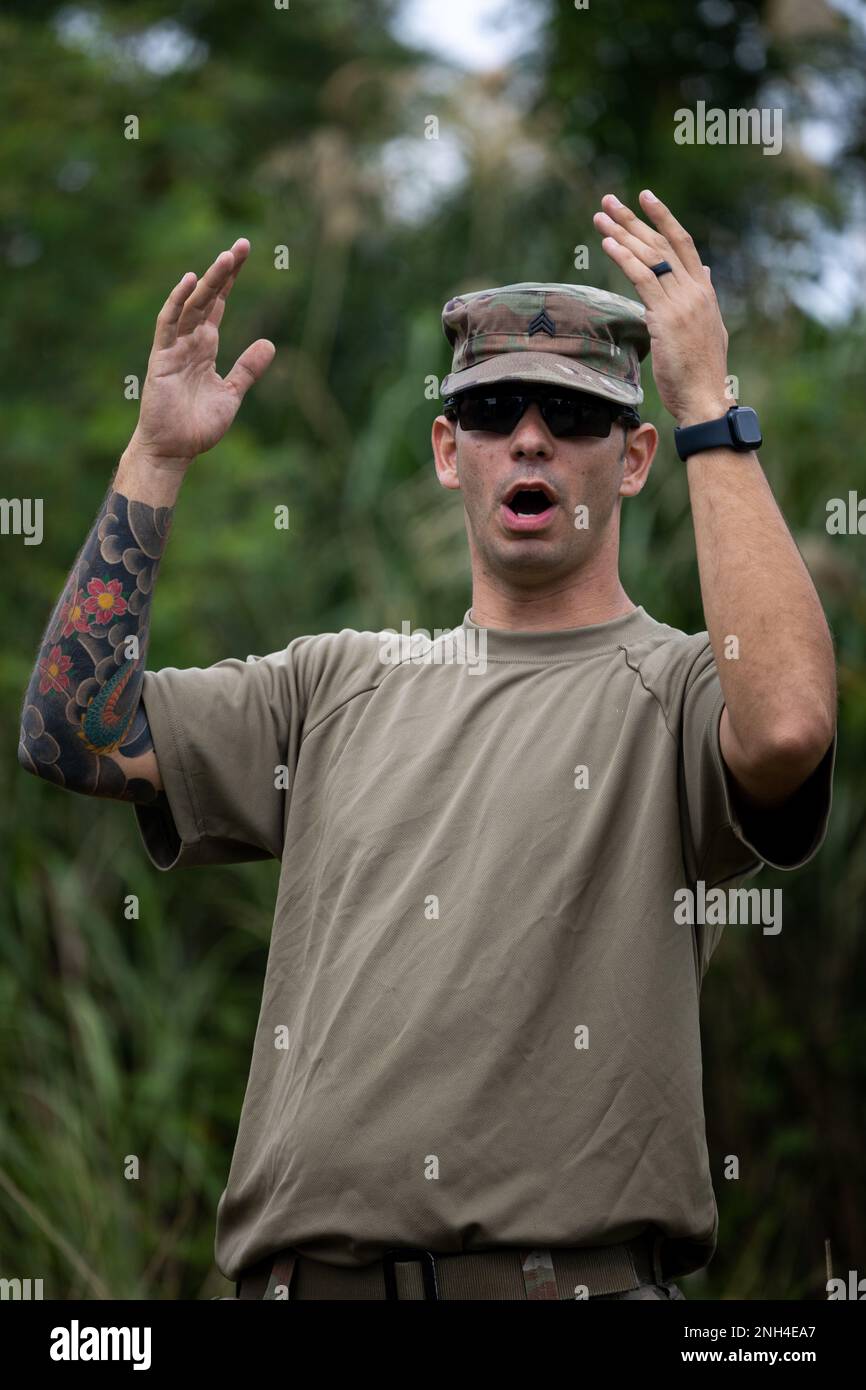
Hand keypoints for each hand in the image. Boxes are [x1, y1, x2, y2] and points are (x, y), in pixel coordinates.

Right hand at [130, 238, 275, 467]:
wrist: (174, 450)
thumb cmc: (198, 426)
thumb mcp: (231, 394)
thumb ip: (248, 369)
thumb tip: (270, 343)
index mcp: (206, 347)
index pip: (218, 305)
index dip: (230, 280)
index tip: (243, 254)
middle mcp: (190, 341)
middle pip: (208, 297)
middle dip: (223, 271)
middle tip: (241, 244)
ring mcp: (175, 347)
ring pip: (192, 306)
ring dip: (207, 282)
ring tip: (226, 258)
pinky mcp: (161, 358)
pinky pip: (168, 325)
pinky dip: (177, 302)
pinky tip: (189, 282)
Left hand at [593, 191, 729, 426]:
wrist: (705, 397)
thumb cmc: (701, 372)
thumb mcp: (709, 327)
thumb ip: (704, 297)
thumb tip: (703, 272)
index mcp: (704, 291)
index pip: (683, 243)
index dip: (663, 218)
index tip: (645, 197)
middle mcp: (694, 289)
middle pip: (661, 243)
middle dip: (633, 219)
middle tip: (609, 200)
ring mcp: (681, 301)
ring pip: (649, 256)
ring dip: (621, 233)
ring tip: (600, 217)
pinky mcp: (666, 316)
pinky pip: (642, 279)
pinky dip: (624, 258)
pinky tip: (608, 244)